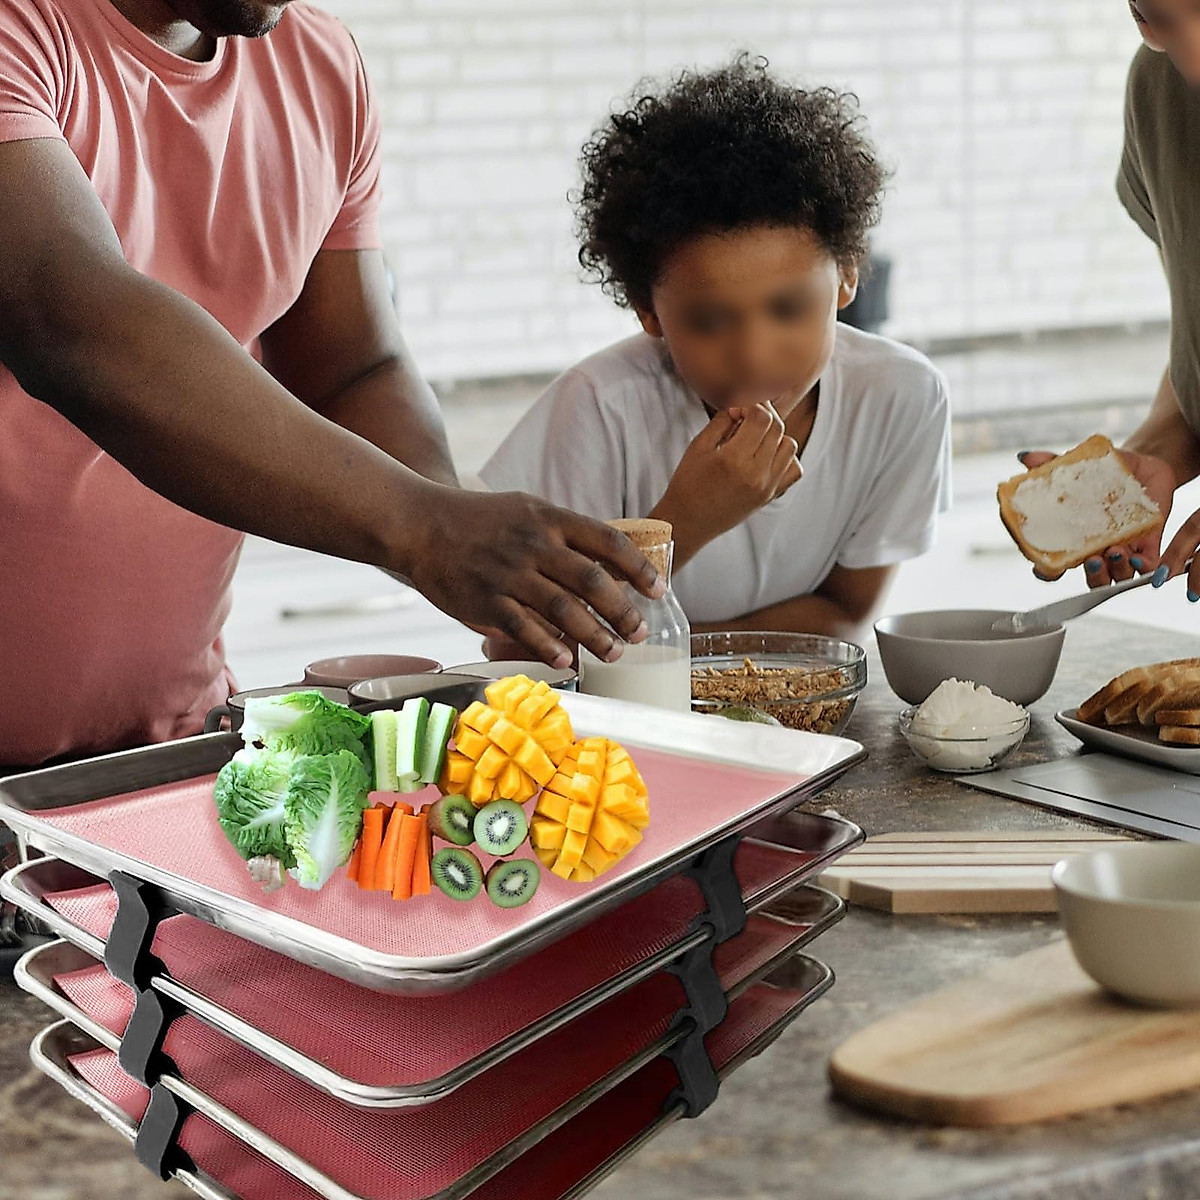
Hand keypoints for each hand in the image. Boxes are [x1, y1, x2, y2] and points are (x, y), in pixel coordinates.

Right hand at [408, 488, 662, 667]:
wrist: (421, 524)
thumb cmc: (480, 520)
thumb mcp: (528, 510)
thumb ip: (565, 534)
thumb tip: (609, 564)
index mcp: (549, 519)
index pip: (607, 541)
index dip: (638, 568)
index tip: (658, 590)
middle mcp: (534, 545)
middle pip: (593, 581)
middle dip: (623, 611)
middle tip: (639, 633)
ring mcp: (509, 574)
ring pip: (564, 609)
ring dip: (595, 635)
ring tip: (614, 652)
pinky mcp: (485, 600)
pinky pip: (524, 628)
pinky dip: (548, 647)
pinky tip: (567, 661)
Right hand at [654, 401, 801, 559]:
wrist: (688, 522)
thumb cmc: (688, 484)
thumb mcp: (698, 446)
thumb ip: (723, 421)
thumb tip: (741, 405)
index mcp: (734, 459)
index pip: (761, 417)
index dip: (751, 405)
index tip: (737, 409)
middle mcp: (756, 474)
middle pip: (777, 428)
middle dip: (763, 415)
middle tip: (745, 417)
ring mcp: (767, 487)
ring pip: (789, 445)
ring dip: (775, 435)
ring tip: (754, 438)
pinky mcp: (771, 496)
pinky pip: (794, 469)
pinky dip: (785, 457)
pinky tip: (766, 456)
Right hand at [1017, 448, 1174, 585]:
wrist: (1143, 465)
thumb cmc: (1104, 471)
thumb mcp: (1077, 466)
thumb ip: (1051, 464)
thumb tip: (1024, 457)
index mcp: (1073, 538)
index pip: (1053, 565)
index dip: (1045, 571)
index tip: (1043, 566)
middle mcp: (1096, 549)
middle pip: (1089, 577)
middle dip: (1090, 575)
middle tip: (1092, 560)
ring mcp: (1122, 549)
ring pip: (1116, 577)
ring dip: (1115, 571)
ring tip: (1116, 551)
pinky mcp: (1148, 544)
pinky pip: (1148, 568)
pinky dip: (1144, 568)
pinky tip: (1139, 557)